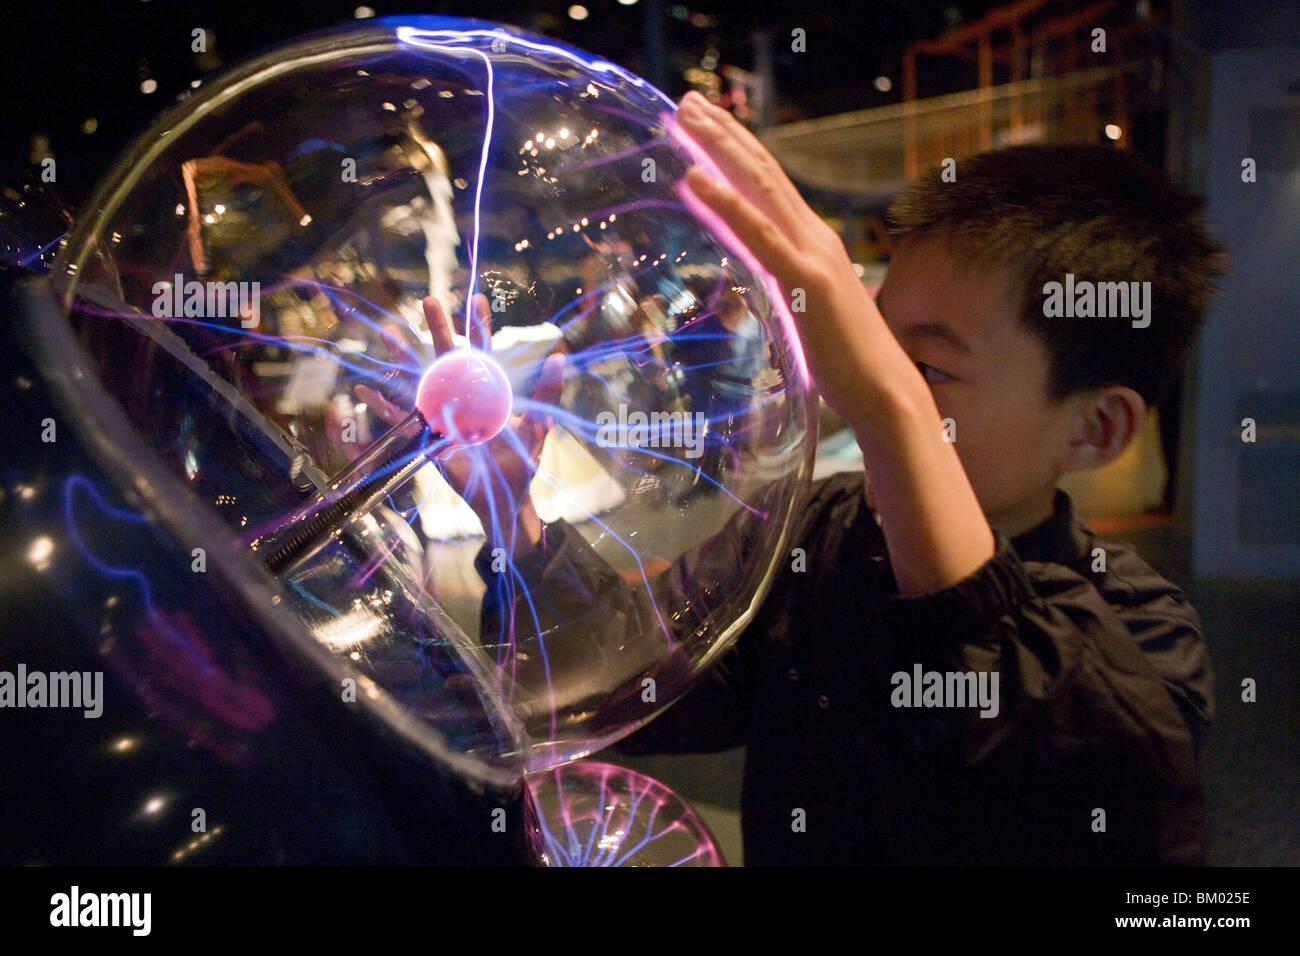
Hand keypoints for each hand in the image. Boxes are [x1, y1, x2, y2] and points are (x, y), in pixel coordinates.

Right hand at [355, 294, 564, 553]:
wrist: (505, 496)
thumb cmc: (521, 460)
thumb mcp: (538, 427)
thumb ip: (549, 394)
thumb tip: (560, 356)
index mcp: (486, 391)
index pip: (482, 352)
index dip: (478, 327)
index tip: (476, 299)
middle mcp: (461, 397)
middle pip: (446, 357)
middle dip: (438, 328)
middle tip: (429, 299)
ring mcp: (442, 414)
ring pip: (419, 380)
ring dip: (402, 358)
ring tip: (388, 334)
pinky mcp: (428, 437)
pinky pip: (402, 420)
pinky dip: (383, 407)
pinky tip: (364, 392)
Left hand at [674, 91, 993, 594]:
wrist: (886, 392)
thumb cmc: (847, 364)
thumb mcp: (805, 314)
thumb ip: (784, 288)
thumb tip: (759, 280)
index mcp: (814, 245)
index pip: (769, 187)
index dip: (736, 154)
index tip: (703, 127)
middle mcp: (815, 238)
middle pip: (763, 172)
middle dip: (722, 133)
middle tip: (685, 101)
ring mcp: (812, 255)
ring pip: (760, 186)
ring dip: (720, 148)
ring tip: (685, 117)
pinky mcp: (804, 281)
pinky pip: (758, 233)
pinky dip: (726, 203)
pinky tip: (695, 179)